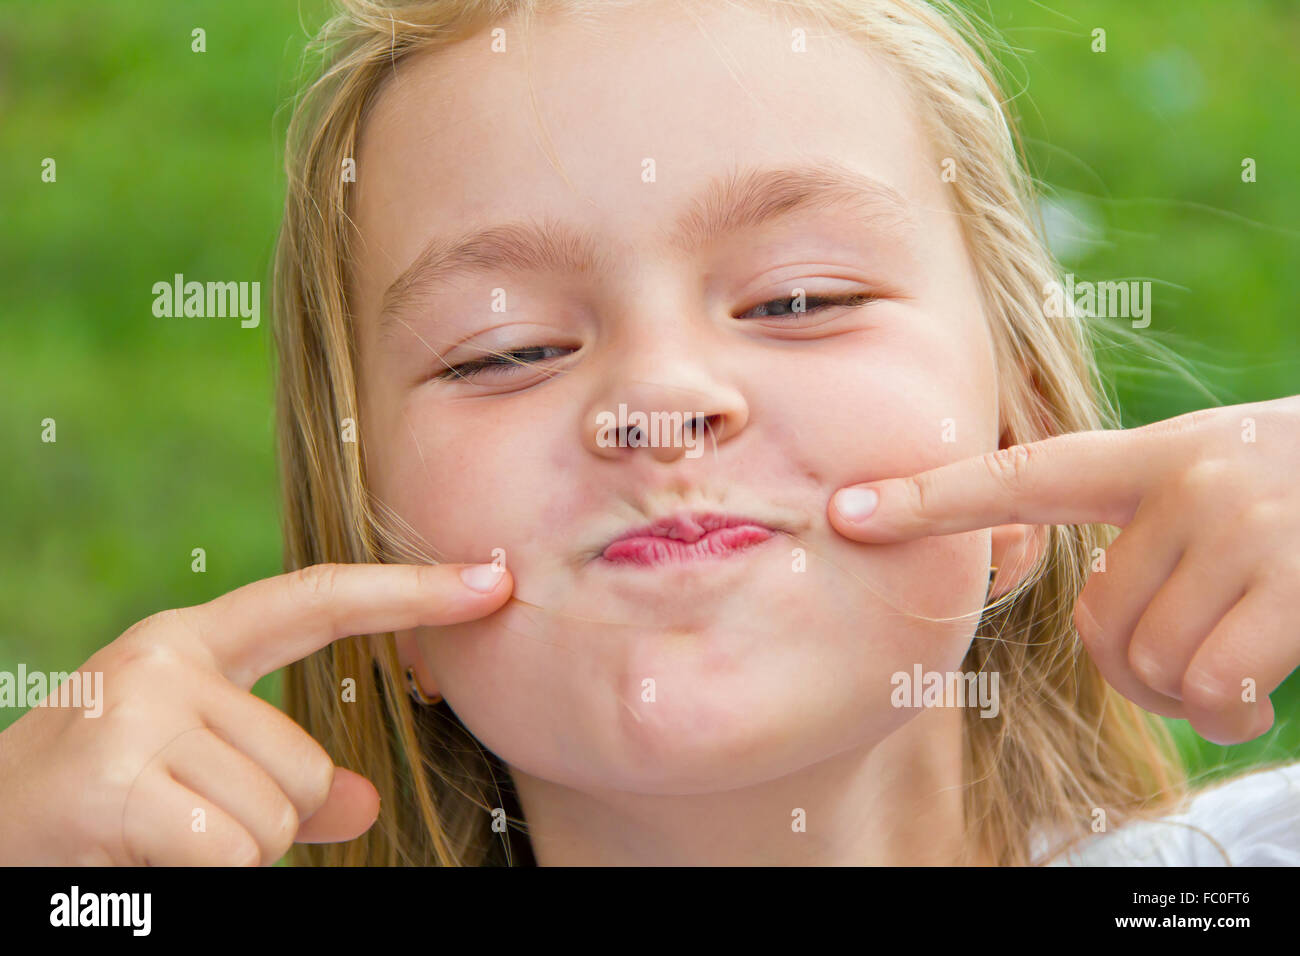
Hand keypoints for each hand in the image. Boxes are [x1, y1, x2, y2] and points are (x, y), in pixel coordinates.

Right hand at [0, 562, 511, 864]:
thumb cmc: (101, 805)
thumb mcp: (194, 770)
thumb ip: (286, 779)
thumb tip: (364, 802)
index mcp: (191, 644)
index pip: (319, 601)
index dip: (411, 590)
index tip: (494, 579)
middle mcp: (165, 660)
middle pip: (308, 764)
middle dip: (269, 818)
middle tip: (181, 822)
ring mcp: (138, 715)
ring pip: (277, 817)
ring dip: (230, 851)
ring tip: (155, 838)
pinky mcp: (118, 781)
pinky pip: (232, 851)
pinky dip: (202, 874)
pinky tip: (142, 858)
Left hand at [827, 397, 1299, 745]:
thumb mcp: (1217, 484)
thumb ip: (1143, 530)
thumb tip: (1115, 642)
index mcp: (1152, 458)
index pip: (1019, 477)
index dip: (929, 498)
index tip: (845, 512)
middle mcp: (1185, 481)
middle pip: (1098, 623)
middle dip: (1141, 663)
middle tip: (1202, 648)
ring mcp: (1239, 527)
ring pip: (1150, 663)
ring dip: (1191, 693)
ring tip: (1243, 663)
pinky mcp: (1291, 580)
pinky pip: (1209, 686)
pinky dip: (1232, 712)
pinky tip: (1264, 691)